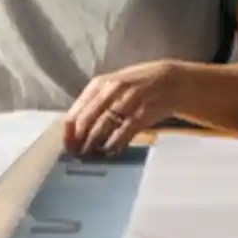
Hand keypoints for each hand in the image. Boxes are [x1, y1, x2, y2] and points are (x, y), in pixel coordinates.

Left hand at [64, 61, 183, 155]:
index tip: (67, 148)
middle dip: (80, 141)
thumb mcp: (111, 90)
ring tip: (92, 156)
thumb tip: (74, 133)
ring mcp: (128, 98)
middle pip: (87, 120)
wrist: (170, 81)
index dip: (69, 133)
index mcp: (98, 84)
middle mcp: (110, 89)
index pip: (75, 112)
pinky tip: (111, 151)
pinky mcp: (144, 109)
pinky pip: (125, 129)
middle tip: (78, 155)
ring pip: (103, 125)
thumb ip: (94, 107)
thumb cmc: (135, 89)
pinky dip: (115, 142)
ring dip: (95, 143)